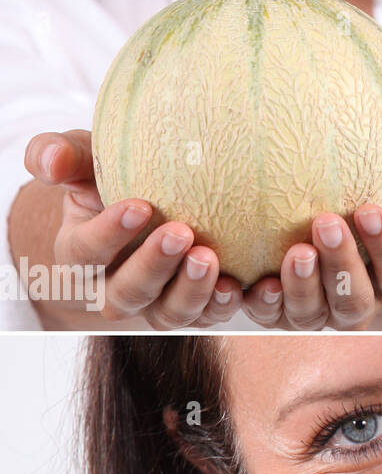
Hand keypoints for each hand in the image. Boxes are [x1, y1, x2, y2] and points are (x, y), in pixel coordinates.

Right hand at [23, 130, 243, 328]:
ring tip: (210, 259)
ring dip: (190, 291)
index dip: (109, 233)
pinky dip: (222, 305)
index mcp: (82, 253)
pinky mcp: (193, 309)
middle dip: (154, 265)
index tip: (139, 206)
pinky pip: (205, 318)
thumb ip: (64, 155)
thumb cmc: (114, 175)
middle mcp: (114, 288)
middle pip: (127, 292)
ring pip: (166, 314)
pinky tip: (240, 285)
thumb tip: (50, 162)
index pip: (87, 251)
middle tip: (181, 233)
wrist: (154, 199)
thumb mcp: (87, 158)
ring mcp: (155, 304)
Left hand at [240, 171, 381, 331]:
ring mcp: (320, 312)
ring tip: (295, 251)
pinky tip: (249, 283)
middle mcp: (360, 305)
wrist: (352, 230)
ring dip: (302, 288)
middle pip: (354, 301)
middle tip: (326, 223)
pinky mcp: (282, 312)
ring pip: (312, 315)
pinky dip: (262, 304)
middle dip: (341, 266)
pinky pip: (270, 316)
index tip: (370, 209)